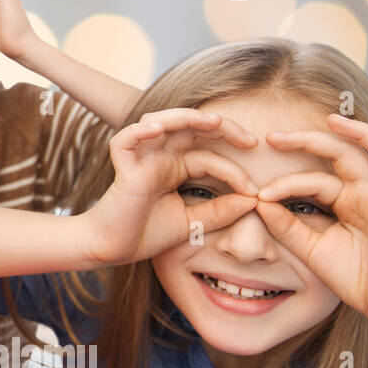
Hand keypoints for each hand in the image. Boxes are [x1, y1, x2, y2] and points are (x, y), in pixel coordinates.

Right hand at [84, 108, 261, 264]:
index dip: (235, 170)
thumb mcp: (193, 223)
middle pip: (189, 126)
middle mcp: (158, 157)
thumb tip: (253, 200)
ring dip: (186, 117)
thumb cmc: (146, 235)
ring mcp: (140, 160)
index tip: (255, 192)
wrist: (112, 251)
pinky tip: (157, 129)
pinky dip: (139, 131)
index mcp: (173, 168)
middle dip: (221, 127)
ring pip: (159, 121)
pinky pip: (125, 140)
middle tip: (250, 140)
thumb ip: (220, 212)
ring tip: (213, 122)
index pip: (209, 156)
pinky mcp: (123, 169)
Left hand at [255, 114, 367, 331]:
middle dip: (307, 141)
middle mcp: (367, 192)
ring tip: (332, 121)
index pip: (313, 180)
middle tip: (273, 138)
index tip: (257, 195)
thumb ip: (288, 226)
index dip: (284, 184)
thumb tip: (258, 201)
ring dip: (357, 133)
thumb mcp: (314, 250)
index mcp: (347, 202)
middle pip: (339, 154)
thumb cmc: (359, 280)